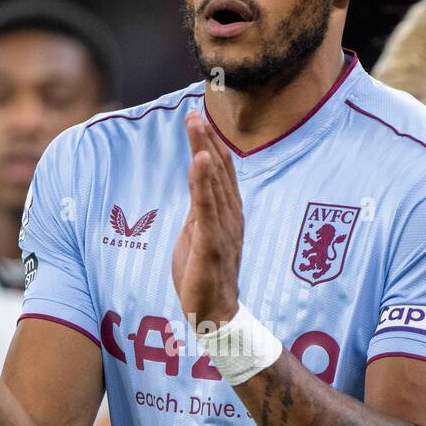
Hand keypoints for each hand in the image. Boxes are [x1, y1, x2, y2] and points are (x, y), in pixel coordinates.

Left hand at [172, 111, 242, 327]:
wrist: (214, 314)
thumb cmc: (205, 275)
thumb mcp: (198, 234)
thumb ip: (201, 208)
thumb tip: (198, 184)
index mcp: (227, 214)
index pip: (221, 172)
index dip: (211, 145)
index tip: (200, 118)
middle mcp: (230, 217)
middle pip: (218, 171)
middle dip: (206, 140)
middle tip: (195, 112)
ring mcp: (222, 229)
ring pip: (213, 182)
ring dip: (204, 151)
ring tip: (196, 124)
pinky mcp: (211, 243)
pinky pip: (207, 208)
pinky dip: (204, 182)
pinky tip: (200, 160)